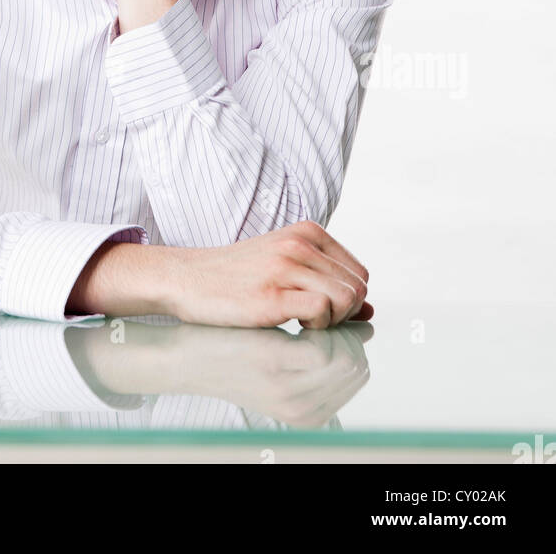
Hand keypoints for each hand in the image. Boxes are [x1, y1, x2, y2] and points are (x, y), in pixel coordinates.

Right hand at [69, 220, 372, 329]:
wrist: (187, 279)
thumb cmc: (237, 277)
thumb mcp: (286, 266)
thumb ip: (329, 282)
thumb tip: (371, 311)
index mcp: (307, 232)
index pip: (360, 274)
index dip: (349, 301)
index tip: (322, 311)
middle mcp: (299, 244)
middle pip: (358, 289)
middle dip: (344, 314)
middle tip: (312, 321)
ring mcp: (285, 268)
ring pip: (346, 299)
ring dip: (331, 322)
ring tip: (302, 324)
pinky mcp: (271, 296)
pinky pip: (322, 311)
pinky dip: (317, 328)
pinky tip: (293, 327)